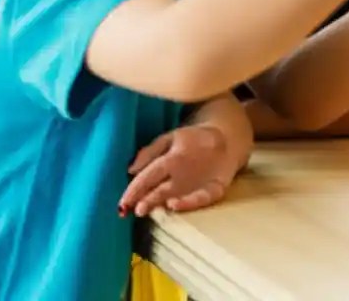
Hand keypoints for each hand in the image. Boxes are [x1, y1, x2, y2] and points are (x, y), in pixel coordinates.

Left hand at [119, 125, 237, 216]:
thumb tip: (130, 170)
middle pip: (163, 188)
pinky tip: (176, 207)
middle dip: (149, 199)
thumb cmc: (192, 140)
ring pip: (179, 195)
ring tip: (152, 210)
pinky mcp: (216, 188)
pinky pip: (204, 197)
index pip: (149, 176)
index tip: (121, 204)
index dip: (134, 190)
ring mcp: (201, 181)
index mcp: (172, 158)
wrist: (227, 139)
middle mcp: (185, 172)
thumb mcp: (169, 138)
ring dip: (164, 202)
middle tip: (135, 211)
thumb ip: (149, 152)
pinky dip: (191, 202)